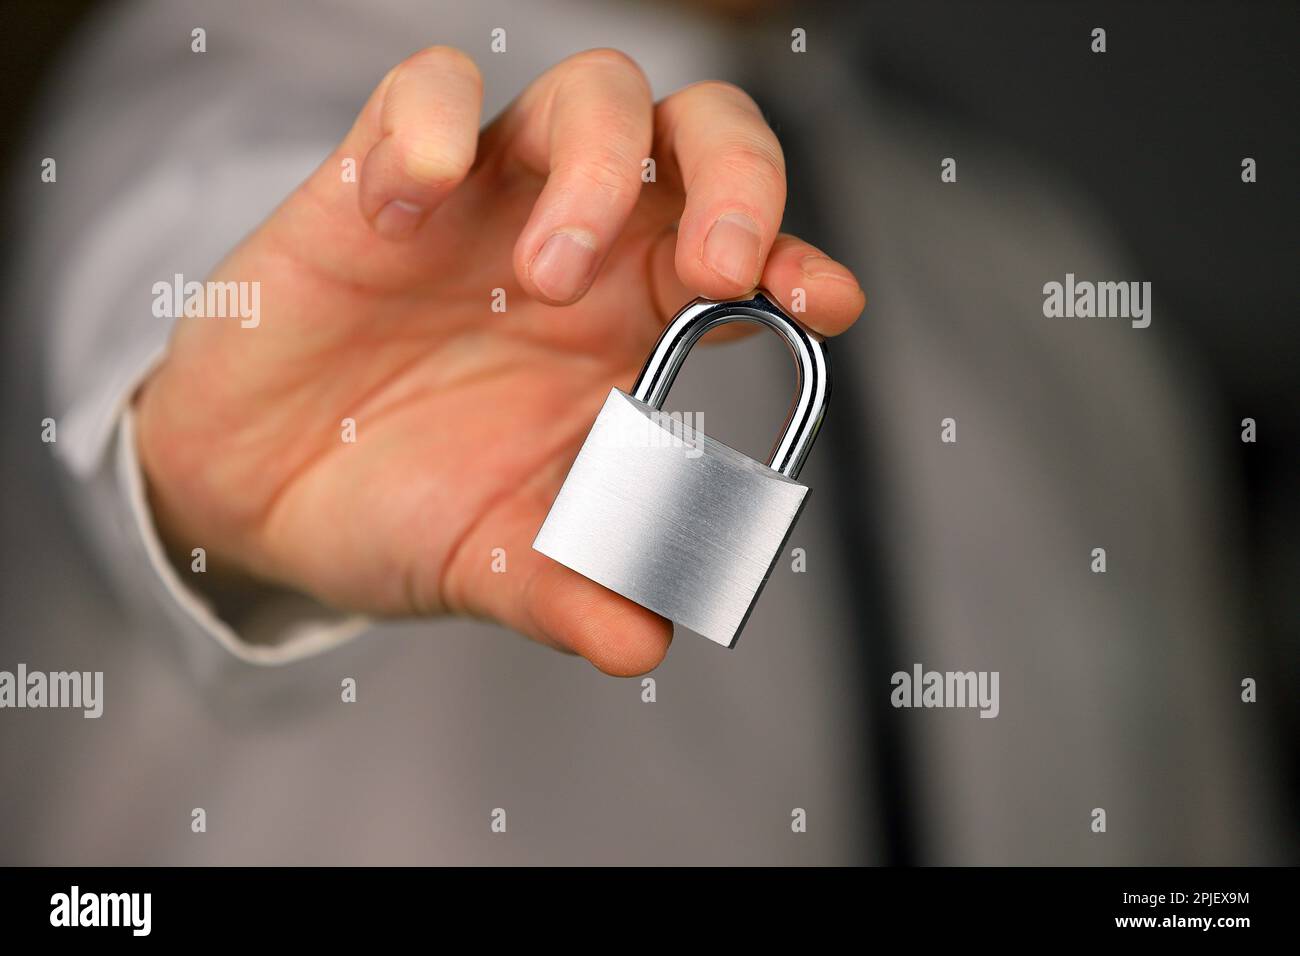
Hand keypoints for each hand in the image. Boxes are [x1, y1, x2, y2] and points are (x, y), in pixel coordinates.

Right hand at [134, 47, 864, 674]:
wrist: (258, 494)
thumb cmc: (395, 505)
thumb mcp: (493, 560)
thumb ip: (570, 591)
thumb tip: (646, 642)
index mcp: (628, 327)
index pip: (745, 258)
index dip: (794, 262)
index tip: (823, 305)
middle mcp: (578, 245)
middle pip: (699, 139)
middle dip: (738, 181)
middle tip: (709, 272)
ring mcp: (485, 200)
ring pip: (593, 94)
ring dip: (600, 168)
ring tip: (546, 276)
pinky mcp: (379, 177)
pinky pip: (425, 91)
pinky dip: (431, 127)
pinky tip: (408, 208)